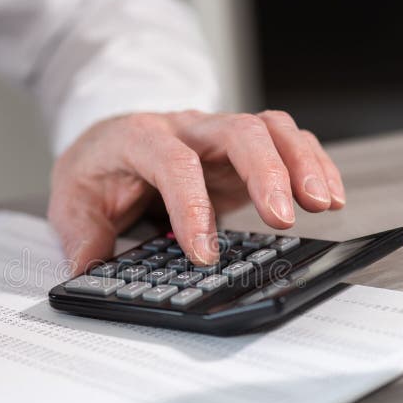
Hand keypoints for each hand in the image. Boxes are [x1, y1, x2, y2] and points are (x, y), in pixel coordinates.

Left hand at [48, 110, 344, 271]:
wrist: (109, 141)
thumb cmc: (96, 168)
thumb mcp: (72, 202)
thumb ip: (81, 236)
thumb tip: (90, 272)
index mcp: (141, 137)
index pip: (173, 163)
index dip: (192, 206)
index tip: (203, 252)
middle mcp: (187, 130)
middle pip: (238, 131)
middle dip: (266, 173)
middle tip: (284, 218)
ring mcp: (218, 137)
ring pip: (271, 129)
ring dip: (302, 163)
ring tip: (323, 203)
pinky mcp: (241, 153)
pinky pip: (286, 143)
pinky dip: (313, 164)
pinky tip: (330, 194)